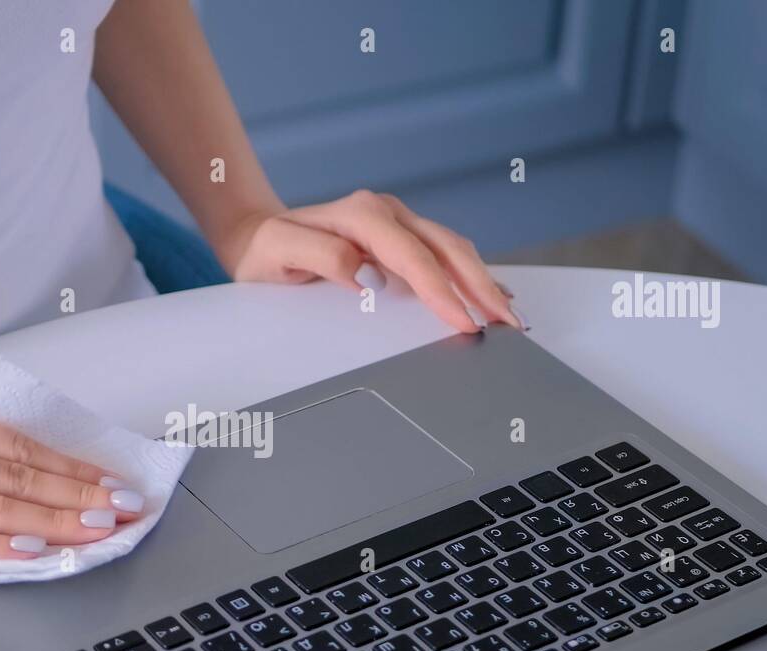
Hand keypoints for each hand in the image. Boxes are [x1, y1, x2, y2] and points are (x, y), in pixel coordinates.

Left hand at [215, 190, 521, 333]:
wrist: (258, 233)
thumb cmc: (266, 248)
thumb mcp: (280, 251)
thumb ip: (321, 256)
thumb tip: (367, 272)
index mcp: (363, 215)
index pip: (415, 259)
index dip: (444, 293)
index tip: (465, 322)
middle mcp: (386, 212)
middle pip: (447, 249)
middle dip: (481, 286)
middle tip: (508, 322)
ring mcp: (395, 220)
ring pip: (451, 248)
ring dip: (482, 279)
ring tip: (508, 312)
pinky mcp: (398, 234)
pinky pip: (442, 251)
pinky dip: (468, 272)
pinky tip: (487, 290)